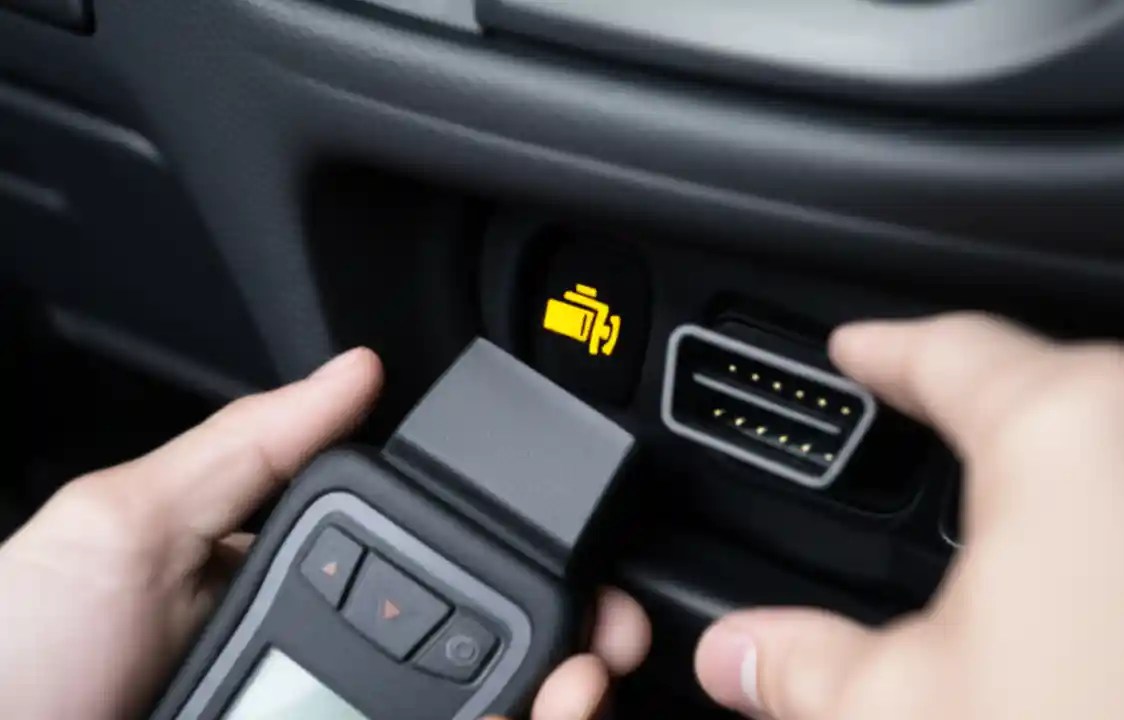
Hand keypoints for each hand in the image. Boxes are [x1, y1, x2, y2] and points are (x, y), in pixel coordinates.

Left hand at [0, 348, 649, 718]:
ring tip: (580, 688)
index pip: (434, 577)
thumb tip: (357, 369)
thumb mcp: (128, 526)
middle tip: (605, 648)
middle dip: (566, 652)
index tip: (580, 571)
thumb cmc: (16, 660)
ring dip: (551, 706)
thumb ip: (249, 448)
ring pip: (480, 718)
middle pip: (479, 665)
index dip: (519, 572)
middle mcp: (333, 681)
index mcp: (295, 594)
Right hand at [695, 314, 1123, 719]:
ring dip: (1091, 500)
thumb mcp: (920, 714)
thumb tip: (737, 657)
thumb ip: (808, 668)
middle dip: (990, 442)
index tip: (862, 349)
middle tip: (935, 498)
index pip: (948, 350)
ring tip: (1054, 594)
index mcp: (1077, 436)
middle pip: (1059, 401)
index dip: (885, 351)